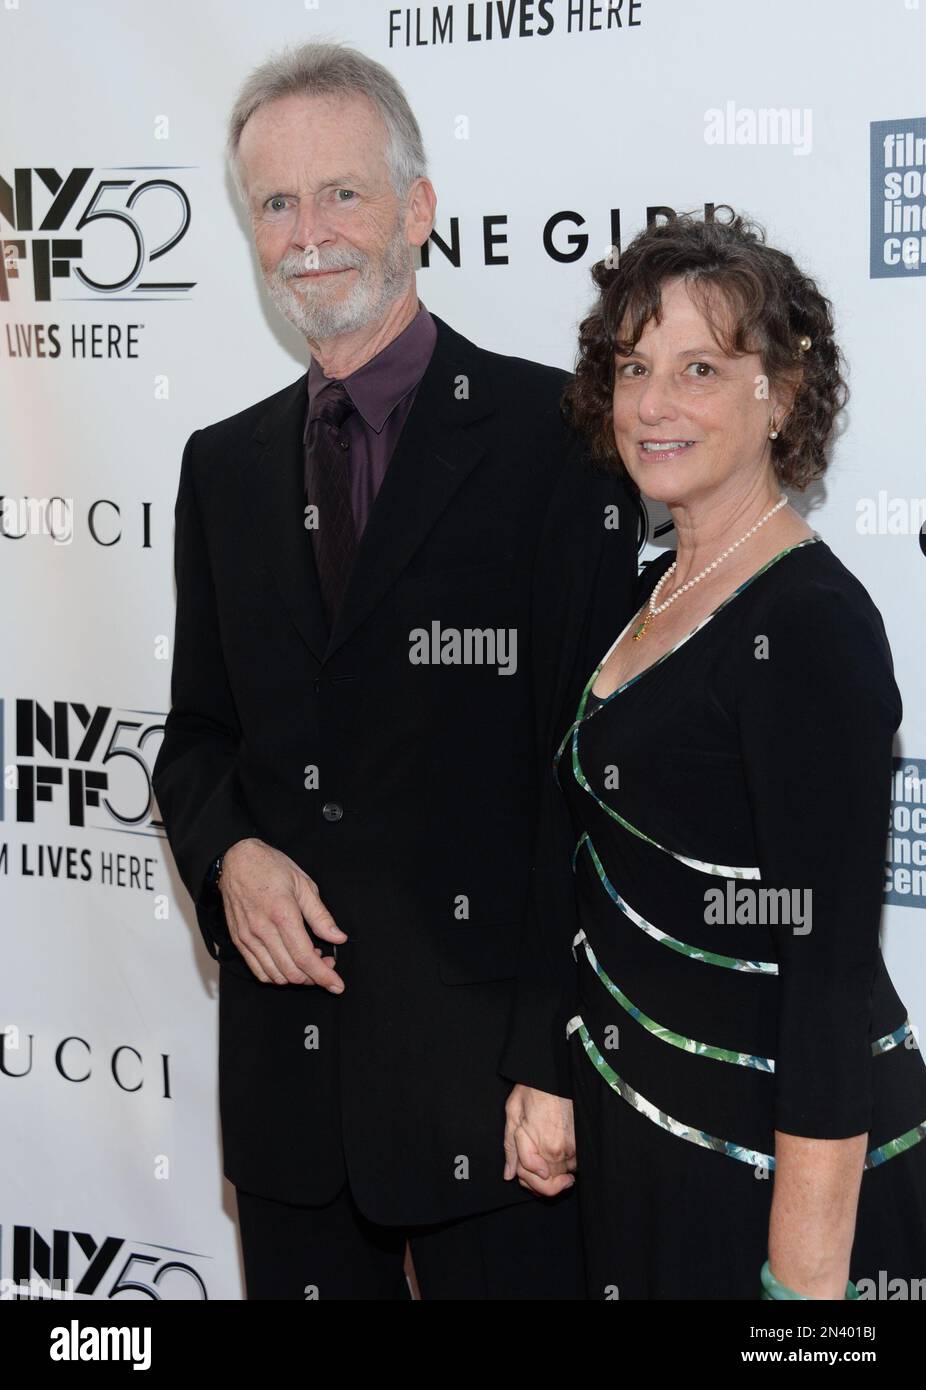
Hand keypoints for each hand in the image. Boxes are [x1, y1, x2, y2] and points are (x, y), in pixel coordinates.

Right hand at [218, 838, 346, 989]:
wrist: (236, 861)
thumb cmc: (271, 867)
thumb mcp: (303, 884)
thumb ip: (321, 915)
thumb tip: (338, 937)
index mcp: (282, 914)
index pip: (305, 957)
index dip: (324, 975)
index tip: (337, 985)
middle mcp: (262, 930)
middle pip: (291, 971)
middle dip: (314, 977)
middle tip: (327, 964)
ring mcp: (248, 937)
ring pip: (275, 975)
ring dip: (296, 977)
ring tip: (309, 961)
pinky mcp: (239, 941)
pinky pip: (258, 971)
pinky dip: (277, 975)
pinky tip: (289, 964)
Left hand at [503, 1083, 575, 1196]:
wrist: (557, 1075)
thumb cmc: (535, 1090)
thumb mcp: (513, 1113)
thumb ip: (510, 1147)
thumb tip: (509, 1173)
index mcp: (540, 1143)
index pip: (530, 1176)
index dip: (523, 1177)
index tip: (522, 1173)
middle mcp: (559, 1150)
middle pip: (547, 1184)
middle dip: (536, 1183)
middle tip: (532, 1175)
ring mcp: (574, 1149)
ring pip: (560, 1177)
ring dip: (550, 1175)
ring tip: (541, 1161)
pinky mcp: (582, 1146)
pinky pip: (572, 1167)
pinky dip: (562, 1166)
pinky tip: (554, 1154)